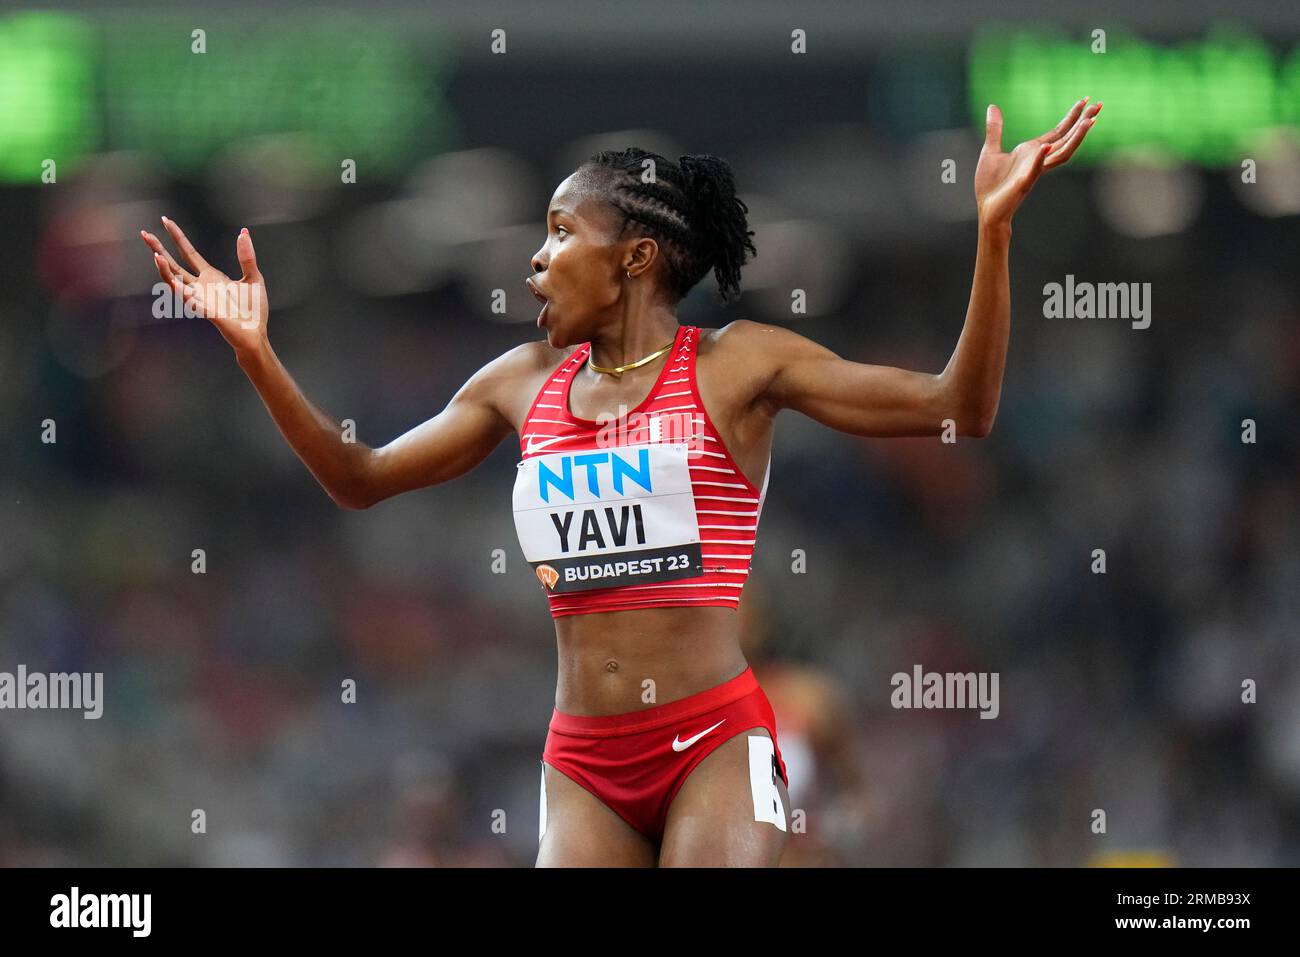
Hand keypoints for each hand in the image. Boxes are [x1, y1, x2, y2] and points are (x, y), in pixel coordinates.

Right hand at [140, 217, 269, 355]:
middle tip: (144, 233)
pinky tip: (171, 278)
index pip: (188, 252)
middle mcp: (201, 285)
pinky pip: (186, 298)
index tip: (165, 220)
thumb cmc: (253, 310)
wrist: (256, 334)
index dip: (177, 236)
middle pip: (174, 264)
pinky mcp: (204, 310)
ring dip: (164, 269)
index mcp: (211, 276)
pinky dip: (177, 287)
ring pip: (175, 281)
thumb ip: (246, 256)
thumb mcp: (253, 277)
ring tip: (155, 255)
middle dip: (159, 249)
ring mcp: (200, 297)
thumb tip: (244, 233)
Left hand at [975, 98, 1101, 226]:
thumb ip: (995, 129)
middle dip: (1083, 123)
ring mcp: (1033, 171)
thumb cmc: (990, 184)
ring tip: (1088, 122)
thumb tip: (992, 107)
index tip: (1086, 100)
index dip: (1072, 116)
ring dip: (1074, 139)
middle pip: (1066, 139)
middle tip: (1099, 105)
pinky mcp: (1023, 183)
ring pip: (1060, 154)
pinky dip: (1040, 158)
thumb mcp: (990, 151)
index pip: (1058, 132)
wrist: (986, 209)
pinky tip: (1047, 146)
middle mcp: (1038, 160)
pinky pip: (1034, 169)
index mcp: (1032, 151)